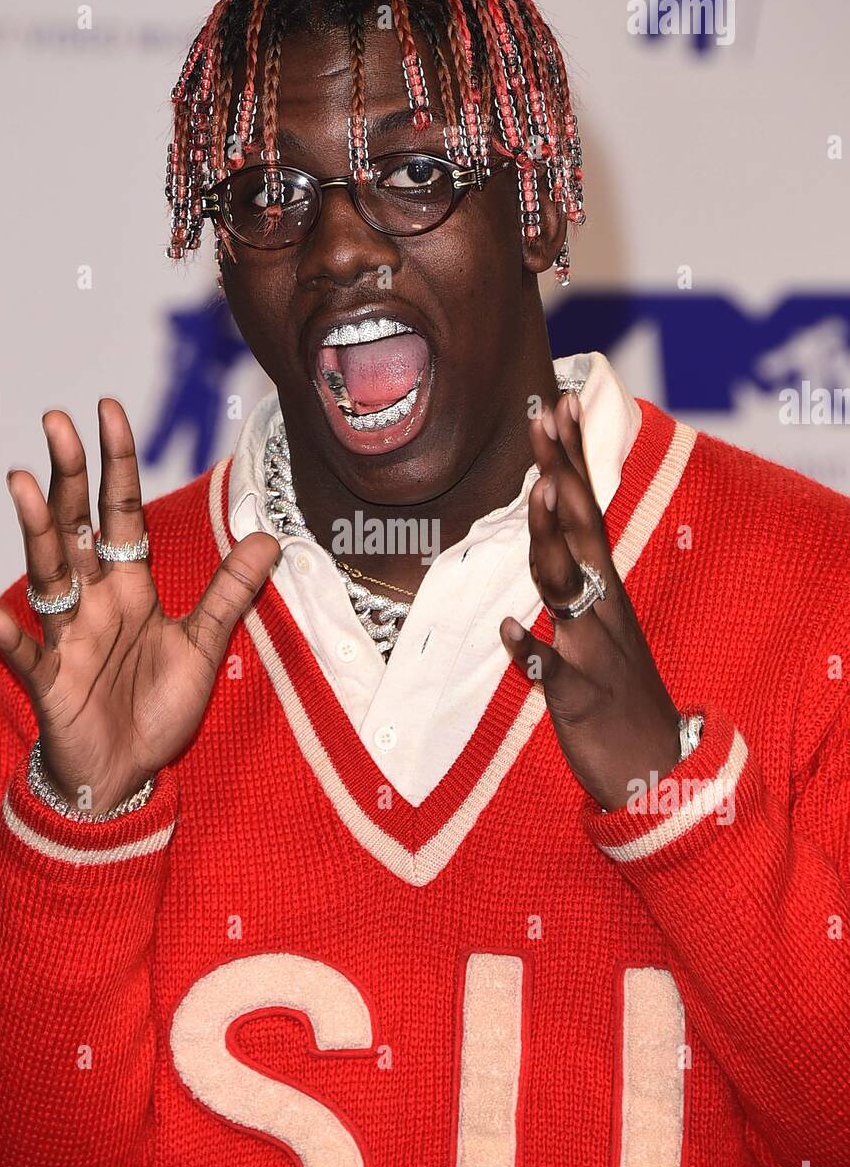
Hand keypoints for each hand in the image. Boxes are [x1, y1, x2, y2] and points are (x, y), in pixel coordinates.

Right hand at [0, 398, 278, 813]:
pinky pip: (28, 658)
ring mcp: (68, 638)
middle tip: (57, 420)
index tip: (110, 410)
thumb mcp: (204, 644)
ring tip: (21, 483)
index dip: (117, 464)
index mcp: (129, 587)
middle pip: (78, 527)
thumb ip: (230, 591)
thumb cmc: (154, 707)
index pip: (121, 514)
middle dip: (70, 475)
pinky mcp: (51, 684)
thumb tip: (269, 536)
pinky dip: (10, 637)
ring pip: (49, 575)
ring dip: (35, 531)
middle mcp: (93, 601)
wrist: (126, 774)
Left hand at [500, 391, 680, 811]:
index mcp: (603, 586)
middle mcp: (602, 606)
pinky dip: (534, 653)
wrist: (654, 767)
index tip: (558, 399)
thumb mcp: (597, 618)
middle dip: (560, 471)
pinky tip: (511, 634)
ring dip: (552, 540)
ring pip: (569, 588)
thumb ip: (570, 566)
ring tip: (536, 495)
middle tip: (543, 415)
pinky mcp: (580, 698)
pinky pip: (555, 673)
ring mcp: (593, 650)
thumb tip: (545, 504)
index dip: (571, 455)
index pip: (585, 507)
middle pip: (579, 528)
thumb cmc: (616, 687)